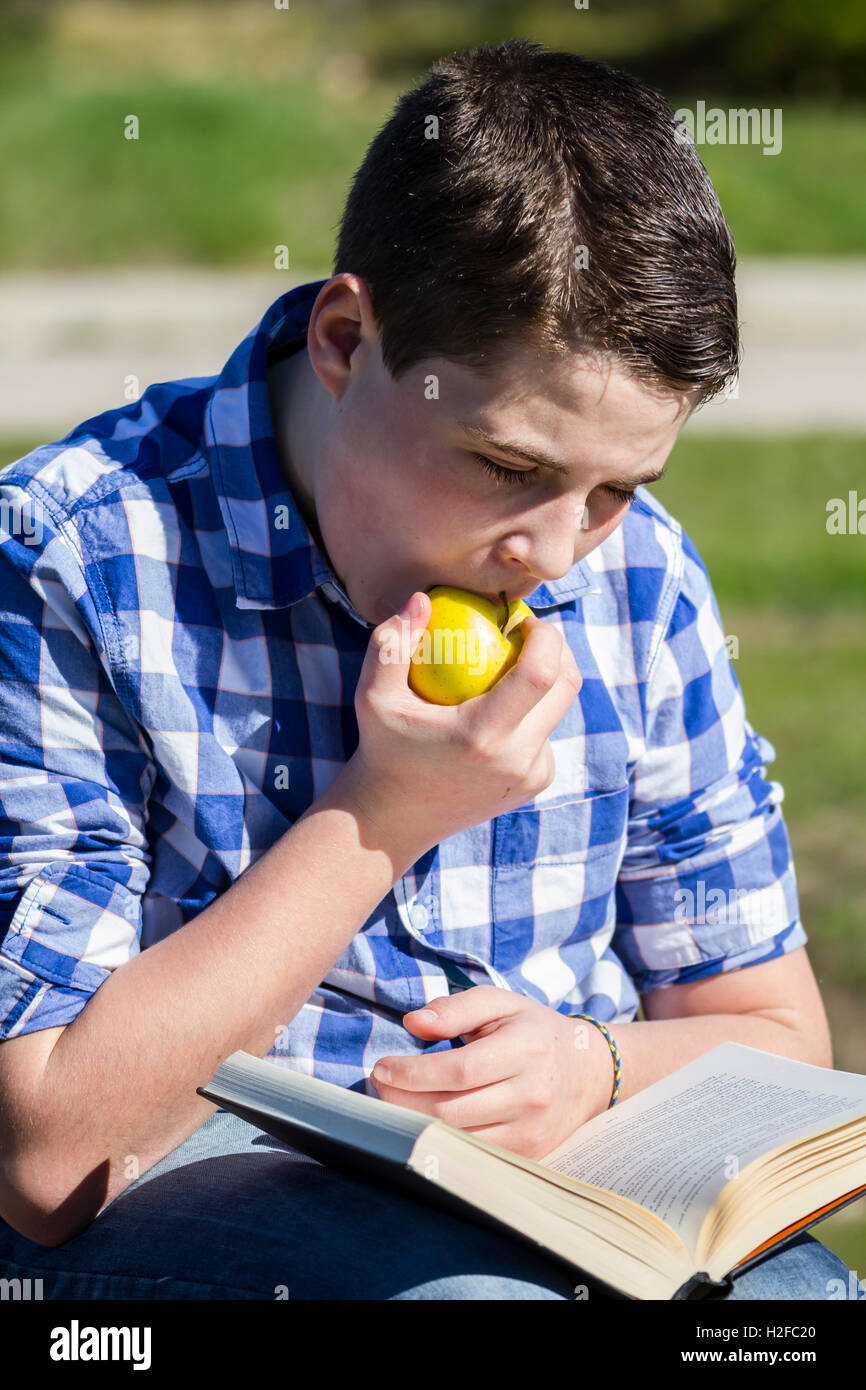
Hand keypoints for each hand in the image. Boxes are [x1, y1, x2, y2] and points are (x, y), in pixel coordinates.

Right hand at [344, 594, 582, 856]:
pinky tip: (503, 705)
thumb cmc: (382, 749)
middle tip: (527, 633)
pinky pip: (546, 735)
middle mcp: (516, 760)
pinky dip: (533, 713)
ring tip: (512, 664)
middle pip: (567, 688)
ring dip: (544, 681)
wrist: (394, 818)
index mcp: (483, 735)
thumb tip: (423, 599)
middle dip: (558, 650)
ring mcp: (530, 776)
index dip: (546, 637)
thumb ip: (391, 644)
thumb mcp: (372, 696)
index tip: (524, 619)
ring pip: (559, 711)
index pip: (541, 674)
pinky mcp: (534, 785)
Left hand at [369, 985, 613, 1162]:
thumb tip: (413, 1023)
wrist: (587, 1072)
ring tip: (393, 1103)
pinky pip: (473, 1156)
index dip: (413, 1074)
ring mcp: (530, 1131)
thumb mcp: (501, 1003)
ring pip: (457, 1139)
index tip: (382, 1067)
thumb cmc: (533, 1031)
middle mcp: (530, 1095)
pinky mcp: (527, 1155)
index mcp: (524, 1051)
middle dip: (403, 1101)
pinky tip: (420, 1123)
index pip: (458, 1071)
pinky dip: (440, 1142)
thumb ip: (456, 1008)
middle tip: (380, 1085)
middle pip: (451, 1111)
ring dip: (414, 1124)